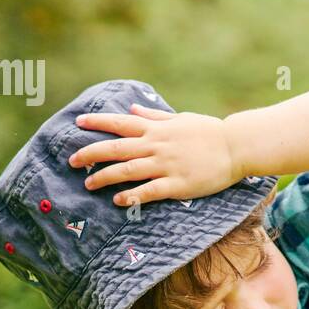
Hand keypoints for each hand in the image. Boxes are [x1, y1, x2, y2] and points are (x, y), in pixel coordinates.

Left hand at [68, 104, 241, 205]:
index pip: (121, 123)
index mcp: (157, 129)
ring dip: (106, 176)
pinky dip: (132, 195)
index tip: (78, 123)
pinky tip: (118, 200)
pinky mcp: (177, 184)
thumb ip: (154, 117)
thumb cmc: (209, 132)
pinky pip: (149, 190)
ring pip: (128, 170)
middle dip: (91, 153)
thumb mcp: (180, 119)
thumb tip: (131, 109)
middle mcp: (157, 145)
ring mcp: (166, 165)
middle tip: (72, 160)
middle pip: (117, 148)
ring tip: (89, 184)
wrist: (236, 146)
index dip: (98, 122)